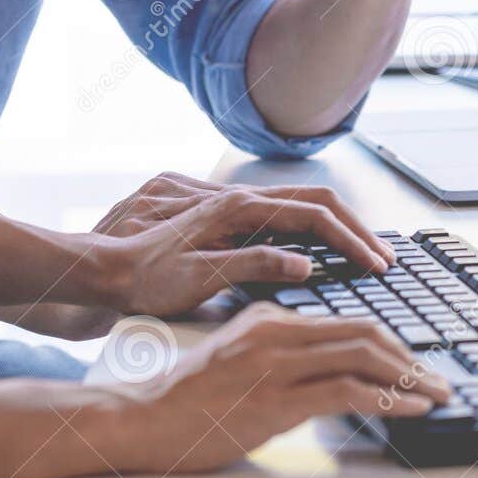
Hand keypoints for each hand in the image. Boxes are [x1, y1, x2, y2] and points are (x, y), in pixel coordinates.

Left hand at [94, 173, 396, 317]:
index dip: (351, 240)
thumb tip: (307, 264)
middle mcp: (231, 196)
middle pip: (311, 201)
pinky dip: (305, 231)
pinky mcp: (215, 215)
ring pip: (294, 206)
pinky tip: (312, 254)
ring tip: (359, 256)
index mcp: (234, 208)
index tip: (376, 266)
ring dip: (332, 229)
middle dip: (353, 229)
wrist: (96, 273)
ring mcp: (224, 203)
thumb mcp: (200, 279)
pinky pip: (272, 215)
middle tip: (382, 259)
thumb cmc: (140, 281)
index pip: (312, 216)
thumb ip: (256, 265)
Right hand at [119, 304, 450, 473]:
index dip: (391, 343)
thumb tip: (324, 373)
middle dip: (411, 356)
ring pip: (364, 355)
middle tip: (439, 379)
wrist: (139, 421)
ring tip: (437, 395)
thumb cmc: (184, 403)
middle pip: (364, 331)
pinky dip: (389, 397)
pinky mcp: (275, 399)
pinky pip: (347, 391)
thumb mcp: (235, 361)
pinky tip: (410, 408)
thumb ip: (278, 355)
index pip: (347, 322)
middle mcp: (276, 332)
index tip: (415, 365)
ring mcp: (276, 364)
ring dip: (410, 376)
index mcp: (269, 318)